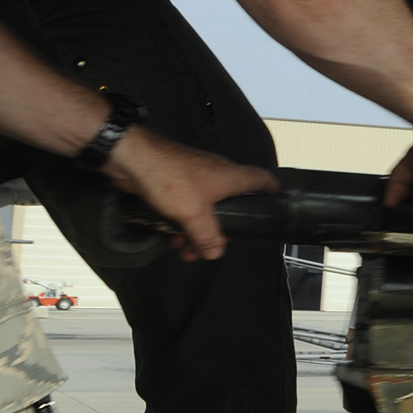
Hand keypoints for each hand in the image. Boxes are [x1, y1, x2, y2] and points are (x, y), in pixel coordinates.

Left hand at [104, 126, 277, 260]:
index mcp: (231, 177)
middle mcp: (217, 175)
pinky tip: (172, 238)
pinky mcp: (176, 183)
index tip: (278, 200)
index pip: (262, 180)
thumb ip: (208, 236)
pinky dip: (182, 223)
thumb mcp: (194, 214)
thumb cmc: (168, 176)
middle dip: (222, 228)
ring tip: (188, 250)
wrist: (134, 160)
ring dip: (197, 231)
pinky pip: (186, 207)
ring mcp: (196, 178)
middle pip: (231, 203)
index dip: (273, 190)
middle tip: (214, 245)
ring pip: (205, 209)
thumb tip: (216, 251)